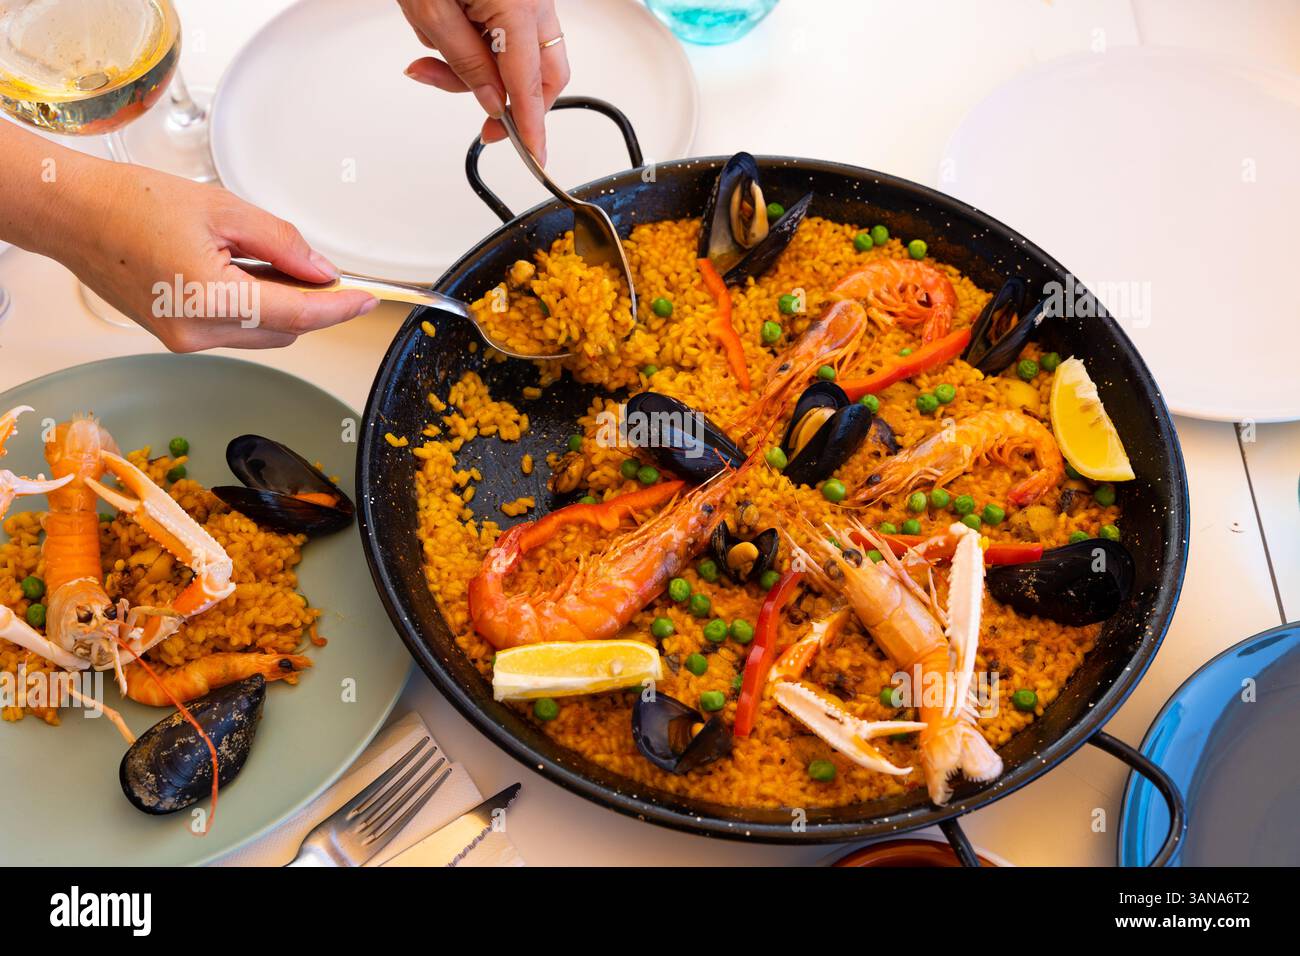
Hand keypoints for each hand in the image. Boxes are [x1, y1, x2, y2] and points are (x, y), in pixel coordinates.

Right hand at [56, 163, 378, 351]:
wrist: (73, 214)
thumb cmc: (132, 203)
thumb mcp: (224, 209)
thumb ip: (283, 243)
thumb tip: (323, 272)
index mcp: (209, 299)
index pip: (297, 315)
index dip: (340, 308)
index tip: (368, 300)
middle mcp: (197, 332)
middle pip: (286, 330)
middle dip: (311, 303)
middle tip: (319, 267)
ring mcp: (185, 340)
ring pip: (264, 334)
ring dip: (281, 305)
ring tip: (263, 259)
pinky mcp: (178, 338)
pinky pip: (236, 330)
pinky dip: (253, 307)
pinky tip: (242, 272)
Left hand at [397, 0, 569, 163]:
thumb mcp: (431, 13)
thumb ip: (465, 63)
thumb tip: (493, 101)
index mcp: (517, 5)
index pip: (531, 85)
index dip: (532, 126)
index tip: (535, 157)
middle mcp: (534, 0)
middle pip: (546, 74)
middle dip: (514, 102)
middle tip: (482, 122)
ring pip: (525, 56)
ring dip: (481, 71)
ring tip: (427, 62)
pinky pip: (510, 33)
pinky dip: (480, 46)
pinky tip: (442, 37)